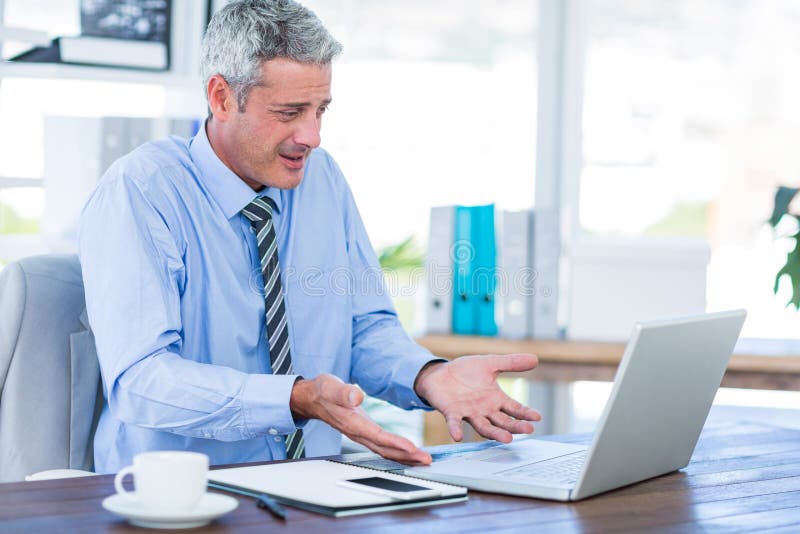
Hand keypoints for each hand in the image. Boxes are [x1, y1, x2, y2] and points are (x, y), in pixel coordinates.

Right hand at [290, 374, 431, 464]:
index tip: (412, 448)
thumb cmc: (323, 391)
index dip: (395, 443)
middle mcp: (358, 433)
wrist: (313, 398)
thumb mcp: (331, 387)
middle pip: (384, 449)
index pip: (377, 436)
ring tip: (423, 460)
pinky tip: (408, 453)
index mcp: (352, 423)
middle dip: (406, 456)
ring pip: (385, 451)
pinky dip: (397, 452)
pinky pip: (383, 446)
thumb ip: (344, 392)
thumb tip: (357, 396)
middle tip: (426, 459)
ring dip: (404, 457)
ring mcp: (361, 435)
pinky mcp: (364, 433)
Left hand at [414, 354, 541, 442]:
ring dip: (495, 433)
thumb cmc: (466, 371)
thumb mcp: (490, 363)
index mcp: (495, 399)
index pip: (514, 408)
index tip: (537, 417)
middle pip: (503, 422)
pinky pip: (454, 423)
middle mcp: (484, 410)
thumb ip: (511, 363)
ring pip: (484, 427)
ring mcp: (468, 413)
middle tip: (528, 430)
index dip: (525, 413)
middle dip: (515, 426)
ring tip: (507, 439)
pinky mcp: (451, 412)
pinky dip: (456, 429)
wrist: (440, 373)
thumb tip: (535, 359)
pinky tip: (458, 437)